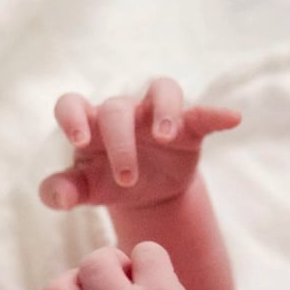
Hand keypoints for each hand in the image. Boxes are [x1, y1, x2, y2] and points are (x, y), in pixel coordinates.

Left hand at [41, 79, 242, 211]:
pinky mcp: (188, 126)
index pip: (71, 104)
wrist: (147, 193)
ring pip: (161, 90)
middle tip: (125, 178)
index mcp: (90, 124)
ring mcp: (156, 115)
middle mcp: (123, 112)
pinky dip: (217, 114)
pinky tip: (232, 118)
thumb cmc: (107, 182)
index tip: (79, 140)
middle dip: (120, 144)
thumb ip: (62, 191)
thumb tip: (57, 199)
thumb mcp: (86, 191)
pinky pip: (202, 113)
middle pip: (117, 110)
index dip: (73, 116)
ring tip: (165, 136)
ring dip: (165, 110)